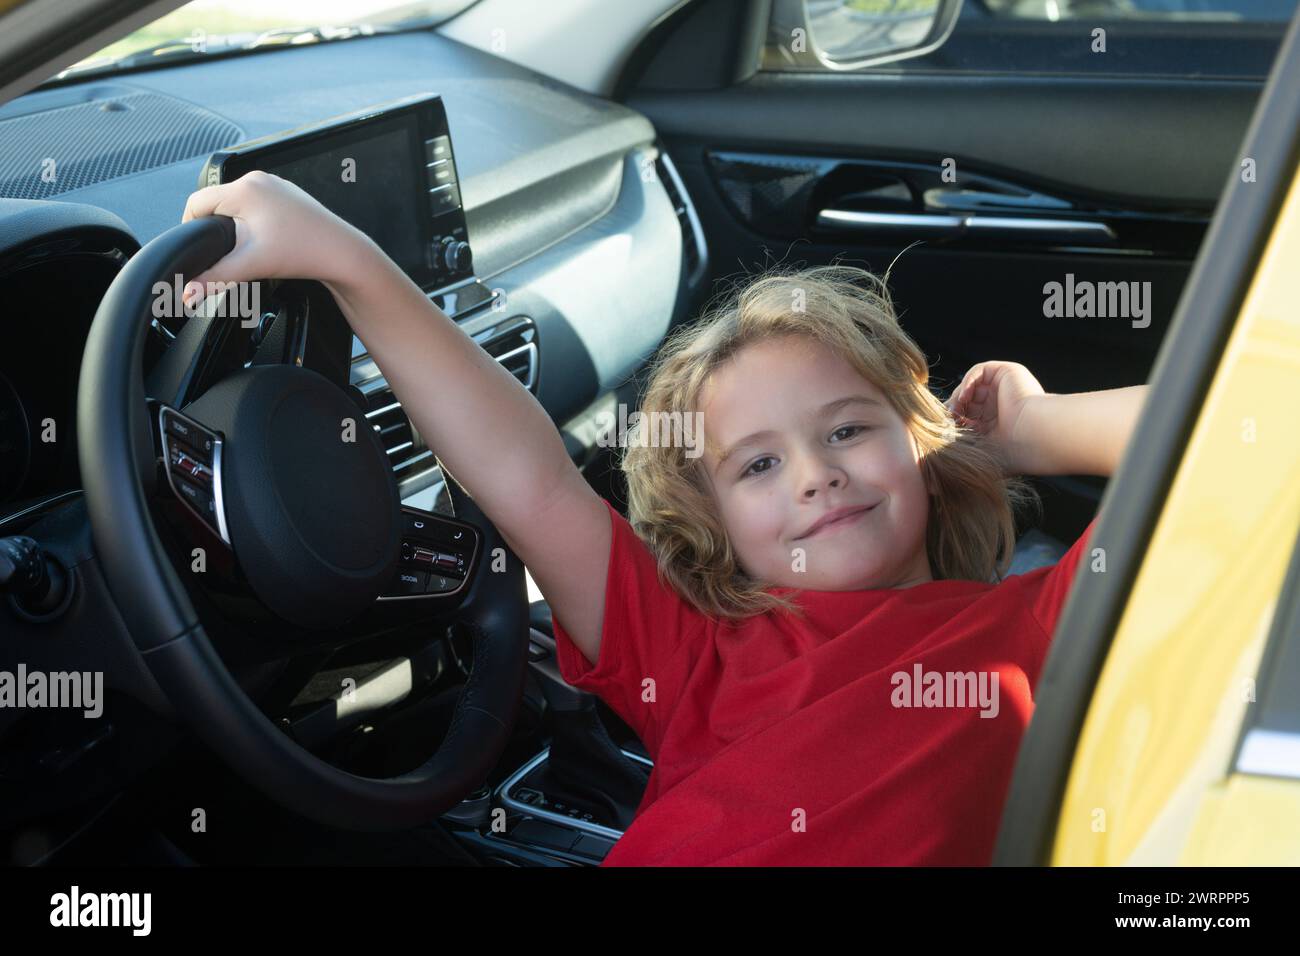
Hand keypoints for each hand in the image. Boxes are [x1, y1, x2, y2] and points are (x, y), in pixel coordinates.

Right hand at [179, 170, 371, 304]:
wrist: (341, 254)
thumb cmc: (303, 254)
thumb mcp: (251, 265)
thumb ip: (214, 278)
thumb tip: (187, 292)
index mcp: (244, 189)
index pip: (196, 202)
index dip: (191, 227)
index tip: (198, 248)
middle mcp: (258, 179)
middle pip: (215, 201)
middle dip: (214, 227)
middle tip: (225, 253)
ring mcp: (274, 184)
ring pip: (235, 203)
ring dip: (233, 224)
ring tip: (246, 247)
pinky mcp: (285, 193)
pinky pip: (255, 203)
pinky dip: (252, 220)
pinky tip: (264, 239)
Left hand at [945, 361, 1046, 473]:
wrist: (1031, 436)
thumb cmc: (1010, 451)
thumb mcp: (981, 450)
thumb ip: (962, 446)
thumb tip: (936, 458)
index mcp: (998, 422)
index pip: (969, 415)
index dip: (956, 419)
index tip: (946, 428)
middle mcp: (1003, 404)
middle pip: (968, 399)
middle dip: (956, 407)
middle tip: (948, 418)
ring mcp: (1006, 387)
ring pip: (972, 385)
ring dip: (960, 395)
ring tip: (956, 409)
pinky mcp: (1009, 372)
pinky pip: (980, 370)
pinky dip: (968, 381)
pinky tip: (965, 397)